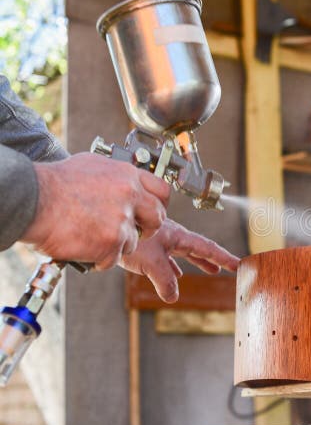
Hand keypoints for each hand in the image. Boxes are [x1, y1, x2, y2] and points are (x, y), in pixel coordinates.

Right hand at [22, 152, 170, 269]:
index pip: (162, 191)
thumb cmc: (54, 183)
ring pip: (133, 241)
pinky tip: (86, 248)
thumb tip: (125, 182)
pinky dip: (100, 258)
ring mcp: (122, 220)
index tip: (153, 212)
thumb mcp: (92, 166)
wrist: (33, 200)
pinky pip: (114, 258)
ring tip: (94, 236)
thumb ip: (116, 177)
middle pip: (157, 218)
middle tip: (136, 232)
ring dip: (117, 244)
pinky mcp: (111, 242)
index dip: (159, 204)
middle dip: (148, 229)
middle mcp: (130, 196)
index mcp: (128, 176)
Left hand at [119, 219, 239, 302]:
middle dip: (214, 258)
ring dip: (197, 262)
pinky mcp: (147, 246)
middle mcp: (171, 237)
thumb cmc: (128, 237)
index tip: (238, 263)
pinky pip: (168, 258)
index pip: (207, 247)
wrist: (103, 226)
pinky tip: (173, 275)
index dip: (224, 257)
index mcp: (178, 236)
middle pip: (198, 248)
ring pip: (183, 253)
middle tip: (228, 266)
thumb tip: (173, 296)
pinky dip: (175, 267)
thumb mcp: (151, 262)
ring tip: (209, 269)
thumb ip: (165, 280)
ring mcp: (159, 241)